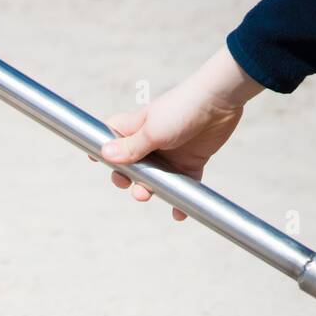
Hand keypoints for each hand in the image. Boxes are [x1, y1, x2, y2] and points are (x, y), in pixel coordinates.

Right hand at [99, 48, 262, 220]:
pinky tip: (178, 214)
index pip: (113, 137)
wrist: (220, 101)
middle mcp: (152, 142)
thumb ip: (130, 147)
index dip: (104, 148)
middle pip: (132, 165)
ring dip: (149, 190)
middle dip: (126, 177)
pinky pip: (183, 185)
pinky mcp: (191, 162)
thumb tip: (105, 154)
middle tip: (125, 183)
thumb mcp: (151, 131)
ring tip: (145, 195)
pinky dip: (180, 200)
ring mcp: (171, 154)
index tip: (95, 161)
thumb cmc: (182, 108)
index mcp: (137, 128)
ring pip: (154, 179)